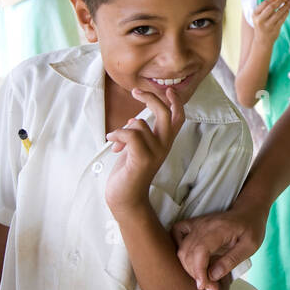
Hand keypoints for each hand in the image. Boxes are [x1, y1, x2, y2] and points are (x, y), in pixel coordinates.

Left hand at [104, 85, 185, 215]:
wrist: (125, 199)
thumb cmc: (129, 173)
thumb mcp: (135, 149)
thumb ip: (139, 134)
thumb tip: (133, 120)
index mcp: (164, 143)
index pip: (178, 119)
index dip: (176, 102)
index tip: (169, 90)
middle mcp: (164, 147)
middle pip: (165, 114)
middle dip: (150, 99)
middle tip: (135, 92)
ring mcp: (155, 153)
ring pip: (139, 124)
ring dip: (122, 130)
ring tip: (116, 143)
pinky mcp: (142, 159)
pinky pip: (130, 134)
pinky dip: (117, 135)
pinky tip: (112, 142)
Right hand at [174, 202, 267, 289]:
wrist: (248, 211)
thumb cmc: (251, 229)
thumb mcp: (250, 246)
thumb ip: (231, 261)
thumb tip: (213, 276)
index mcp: (220, 229)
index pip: (200, 251)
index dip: (199, 271)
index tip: (205, 286)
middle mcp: (204, 225)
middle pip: (188, 254)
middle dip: (196, 275)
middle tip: (211, 287)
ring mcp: (196, 224)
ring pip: (181, 249)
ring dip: (188, 268)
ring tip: (204, 279)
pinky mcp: (192, 224)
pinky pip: (176, 234)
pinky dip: (178, 249)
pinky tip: (188, 260)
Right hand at [252, 0, 289, 47]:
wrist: (262, 40)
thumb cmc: (262, 25)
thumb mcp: (259, 16)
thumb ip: (265, 8)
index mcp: (255, 14)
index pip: (265, 3)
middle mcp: (260, 20)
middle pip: (271, 7)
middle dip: (279, 1)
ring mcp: (268, 25)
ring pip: (278, 13)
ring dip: (285, 7)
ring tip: (288, 3)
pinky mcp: (274, 29)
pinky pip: (282, 19)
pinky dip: (286, 13)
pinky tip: (288, 10)